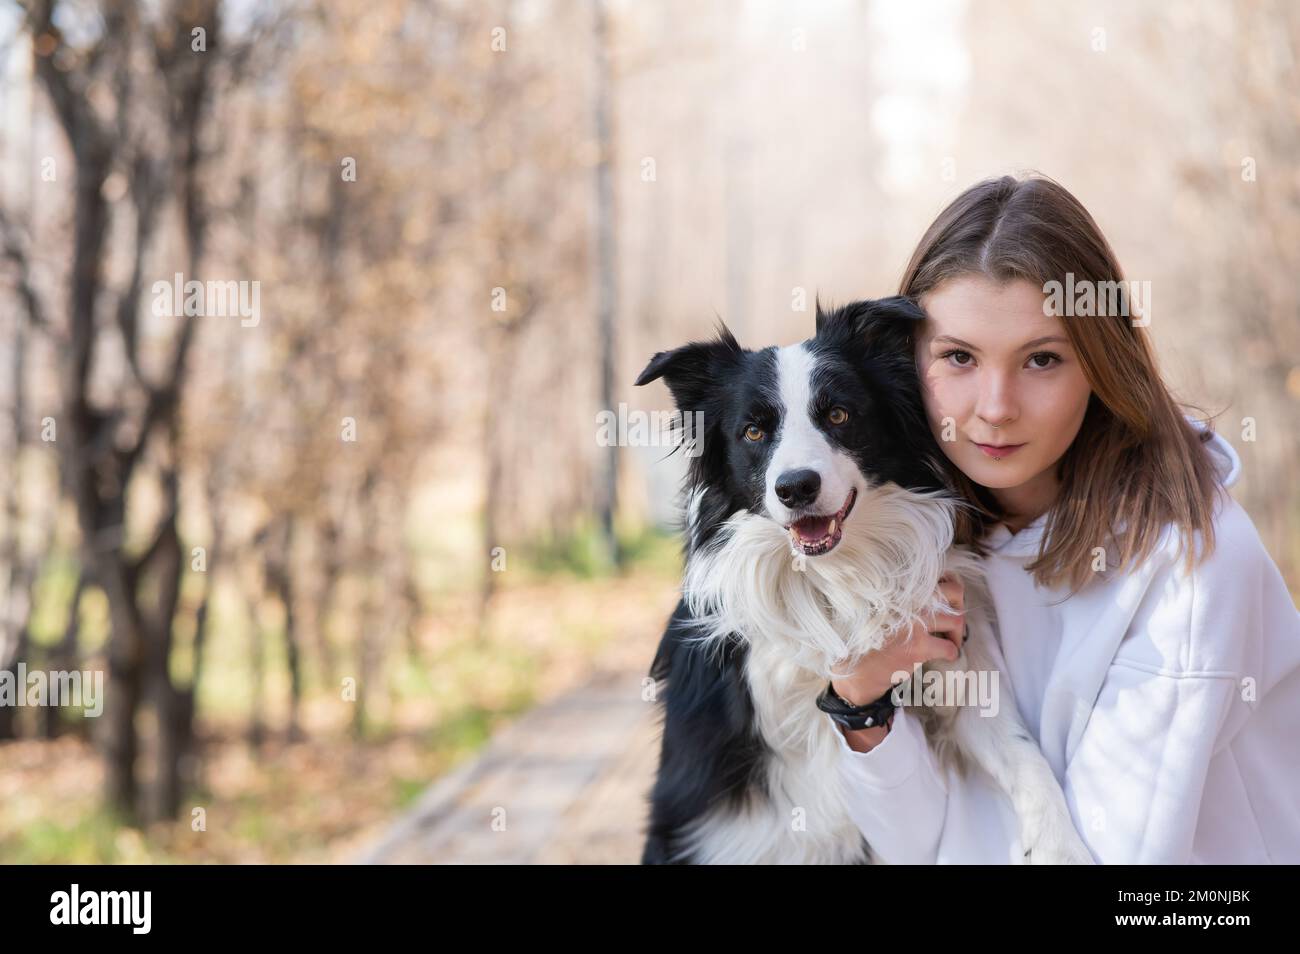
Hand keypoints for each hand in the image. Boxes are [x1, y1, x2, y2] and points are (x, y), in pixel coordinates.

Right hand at [832, 573, 965, 719]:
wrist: (854, 668)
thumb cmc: (864, 637)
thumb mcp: (877, 607)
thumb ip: (901, 597)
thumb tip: (931, 593)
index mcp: (900, 588)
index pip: (936, 575)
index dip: (946, 587)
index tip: (945, 600)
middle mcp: (909, 599)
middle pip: (954, 591)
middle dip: (959, 605)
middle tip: (952, 619)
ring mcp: (915, 622)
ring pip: (956, 620)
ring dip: (957, 633)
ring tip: (951, 640)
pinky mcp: (919, 647)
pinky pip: (950, 648)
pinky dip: (952, 653)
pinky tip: (945, 656)